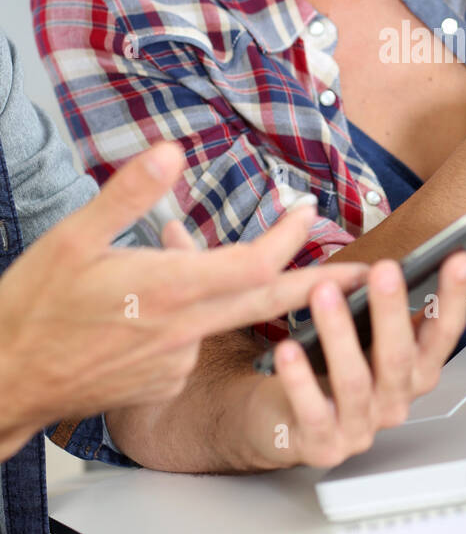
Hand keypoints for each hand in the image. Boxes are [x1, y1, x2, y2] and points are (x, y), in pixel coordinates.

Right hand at [0, 141, 367, 454]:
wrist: (5, 379)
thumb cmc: (34, 308)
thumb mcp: (73, 237)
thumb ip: (129, 193)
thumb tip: (172, 151)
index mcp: (167, 289)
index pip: (251, 264)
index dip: (287, 239)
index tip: (308, 213)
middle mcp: (181, 330)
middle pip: (268, 304)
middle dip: (319, 286)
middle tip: (361, 274)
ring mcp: (175, 362)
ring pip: (227, 321)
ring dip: (246, 297)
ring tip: (243, 274)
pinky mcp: (164, 382)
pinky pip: (196, 345)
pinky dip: (197, 322)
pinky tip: (161, 313)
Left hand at [241, 249, 465, 469]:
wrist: (284, 421)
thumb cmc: (328, 369)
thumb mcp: (365, 339)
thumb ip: (384, 311)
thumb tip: (393, 266)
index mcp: (414, 372)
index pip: (443, 334)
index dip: (454, 298)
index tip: (460, 259)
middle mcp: (395, 401)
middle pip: (400, 355)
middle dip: (393, 310)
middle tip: (385, 269)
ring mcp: (361, 426)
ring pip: (354, 380)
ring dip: (339, 334)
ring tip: (324, 293)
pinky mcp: (324, 444)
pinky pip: (313, 410)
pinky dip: (300, 379)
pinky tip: (288, 349)